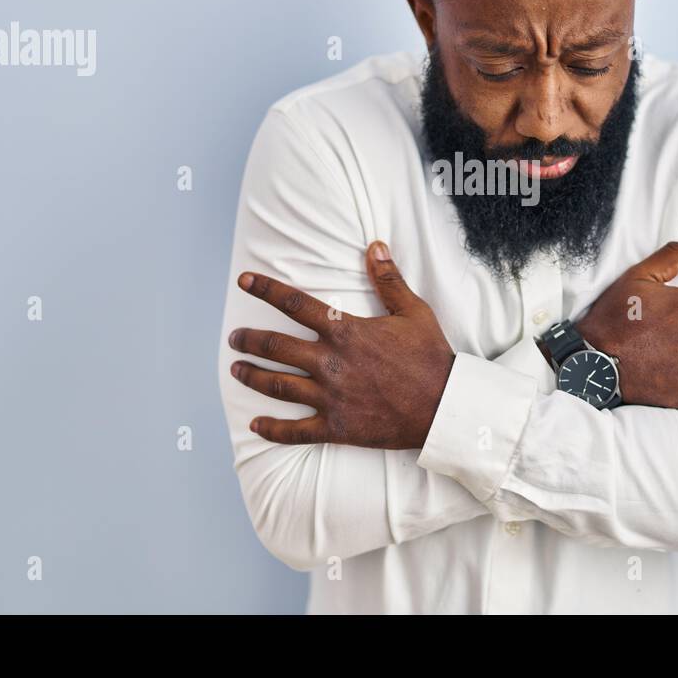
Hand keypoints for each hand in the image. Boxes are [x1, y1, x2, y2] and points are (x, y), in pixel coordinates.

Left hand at [227, 241, 454, 449]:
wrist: (443, 406)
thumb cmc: (431, 357)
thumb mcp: (414, 312)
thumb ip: (389, 280)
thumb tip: (374, 246)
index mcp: (345, 331)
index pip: (295, 304)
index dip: (266, 289)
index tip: (244, 280)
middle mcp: (330, 362)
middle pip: (275, 346)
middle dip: (249, 340)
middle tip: (234, 337)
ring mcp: (330, 397)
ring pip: (277, 385)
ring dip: (251, 377)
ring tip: (235, 369)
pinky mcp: (336, 427)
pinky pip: (295, 431)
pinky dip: (272, 428)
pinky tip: (255, 424)